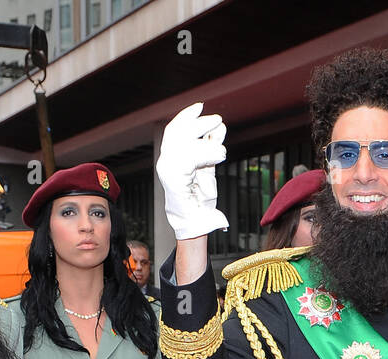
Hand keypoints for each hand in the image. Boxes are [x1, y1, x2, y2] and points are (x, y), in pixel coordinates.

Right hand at [156, 102, 228, 239]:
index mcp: (172, 158)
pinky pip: (190, 158)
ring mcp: (168, 171)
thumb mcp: (208, 166)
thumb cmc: (201, 198)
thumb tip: (219, 127)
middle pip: (177, 132)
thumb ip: (211, 147)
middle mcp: (166, 162)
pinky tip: (219, 155)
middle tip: (217, 119)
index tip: (199, 106)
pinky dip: (207, 153)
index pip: (174, 130)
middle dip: (198, 123)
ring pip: (184, 144)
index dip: (186, 116)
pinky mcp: (174, 180)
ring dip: (205, 141)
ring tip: (221, 146)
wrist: (196, 221)